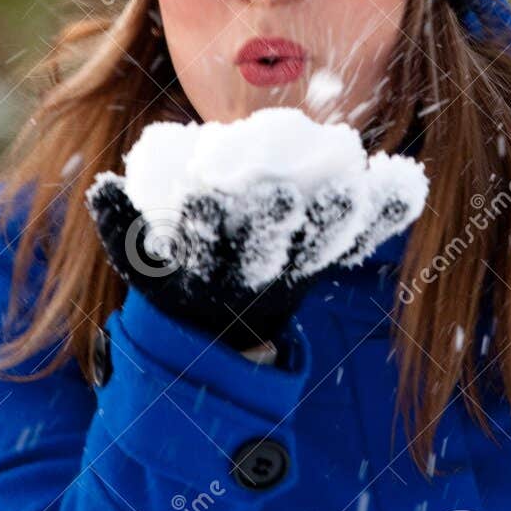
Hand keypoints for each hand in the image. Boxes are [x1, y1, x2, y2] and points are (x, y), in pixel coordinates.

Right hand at [86, 158, 424, 352]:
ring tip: (352, 185)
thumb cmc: (177, 276)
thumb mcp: (141, 262)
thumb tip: (102, 186)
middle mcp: (255, 273)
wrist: (225, 330)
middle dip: (273, 221)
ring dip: (336, 218)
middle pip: (267, 249)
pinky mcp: (330, 258)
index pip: (204, 244)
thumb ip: (120, 226)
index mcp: (207, 270)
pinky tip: (408, 180)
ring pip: (320, 245)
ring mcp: (297, 267)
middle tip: (282, 191)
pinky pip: (362, 239)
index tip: (204, 197)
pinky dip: (386, 213)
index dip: (204, 223)